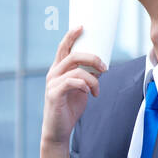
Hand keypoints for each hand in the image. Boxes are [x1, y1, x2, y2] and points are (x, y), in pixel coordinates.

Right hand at [41, 25, 107, 146]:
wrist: (59, 130)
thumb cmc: (69, 108)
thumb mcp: (81, 88)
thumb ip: (87, 76)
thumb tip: (101, 65)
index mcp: (58, 70)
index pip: (63, 48)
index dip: (71, 35)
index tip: (82, 27)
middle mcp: (53, 74)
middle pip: (73, 55)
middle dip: (92, 58)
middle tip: (105, 67)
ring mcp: (52, 84)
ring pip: (76, 69)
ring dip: (92, 78)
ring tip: (97, 90)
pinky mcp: (54, 94)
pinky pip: (72, 82)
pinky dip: (85, 85)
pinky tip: (90, 93)